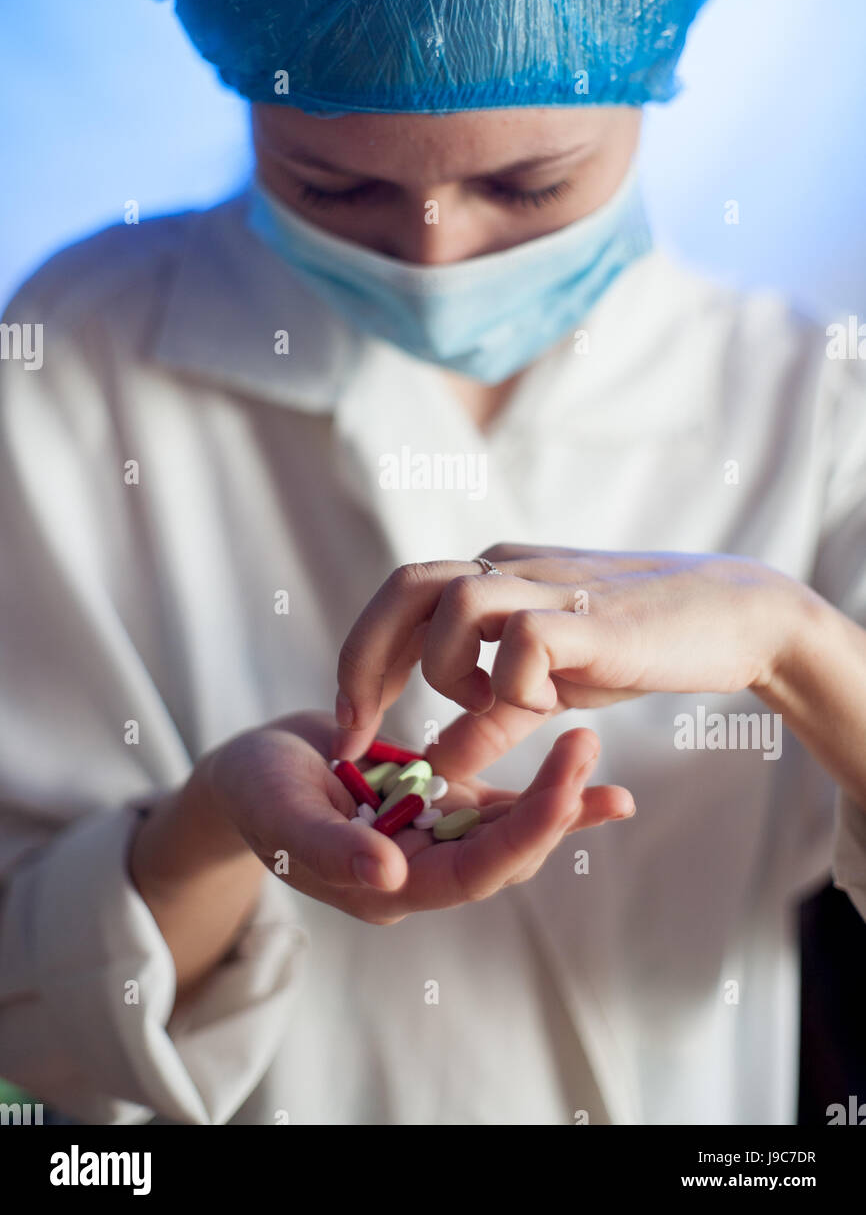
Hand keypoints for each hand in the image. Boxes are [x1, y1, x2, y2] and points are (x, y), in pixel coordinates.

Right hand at [205, 708, 633, 924]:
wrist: (250, 770)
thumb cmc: (255, 792)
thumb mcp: (281, 814)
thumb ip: (331, 848)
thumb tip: (390, 877)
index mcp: (385, 885)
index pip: (472, 873)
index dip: (524, 835)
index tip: (567, 790)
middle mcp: (420, 870)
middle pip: (504, 855)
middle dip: (554, 810)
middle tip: (589, 751)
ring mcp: (432, 836)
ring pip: (510, 833)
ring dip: (560, 806)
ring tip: (615, 784)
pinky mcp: (437, 802)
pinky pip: (497, 806)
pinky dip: (540, 794)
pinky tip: (583, 777)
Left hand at [334, 545, 808, 776]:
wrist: (729, 615)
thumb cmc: (634, 645)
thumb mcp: (545, 686)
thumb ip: (489, 717)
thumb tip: (436, 758)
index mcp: (492, 576)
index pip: (398, 599)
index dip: (361, 660)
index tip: (351, 726)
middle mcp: (509, 569)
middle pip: (405, 585)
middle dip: (366, 660)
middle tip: (359, 729)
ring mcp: (550, 586)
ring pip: (456, 605)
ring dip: (453, 669)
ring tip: (493, 705)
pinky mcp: (591, 616)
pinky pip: (524, 641)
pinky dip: (517, 683)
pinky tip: (547, 704)